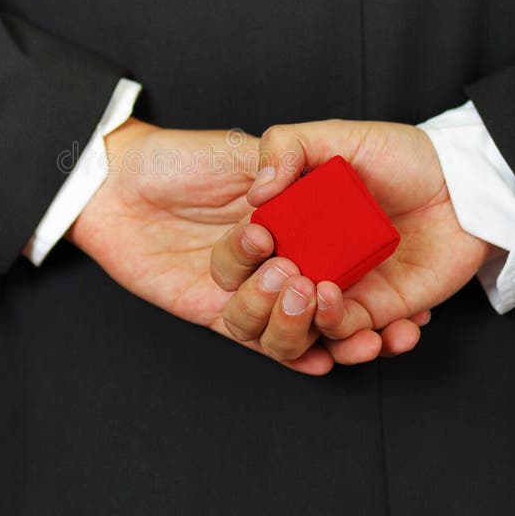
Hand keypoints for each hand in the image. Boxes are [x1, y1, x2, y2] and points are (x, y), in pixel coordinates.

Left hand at [68, 119, 419, 374]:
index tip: (398, 300)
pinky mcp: (210, 312)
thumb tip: (332, 191)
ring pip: (285, 327)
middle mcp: (270, 263)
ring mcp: (242, 290)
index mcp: (286, 226)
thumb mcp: (244, 154)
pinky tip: (316, 361)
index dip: (367, 284)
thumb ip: (287, 169)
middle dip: (333, 310)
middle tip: (324, 288)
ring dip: (296, 318)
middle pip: (316, 304)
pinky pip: (253, 340)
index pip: (336, 262)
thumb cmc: (180, 159)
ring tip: (291, 285)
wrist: (117, 183)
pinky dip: (289, 355)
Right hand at [211, 119, 501, 359]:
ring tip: (329, 295)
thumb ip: (285, 146)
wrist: (459, 183)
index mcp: (284, 226)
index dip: (238, 259)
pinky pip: (350, 340)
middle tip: (294, 278)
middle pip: (255, 309)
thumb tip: (257, 193)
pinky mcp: (372, 310)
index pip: (237, 258)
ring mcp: (335, 289)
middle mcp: (302, 262)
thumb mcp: (337, 136)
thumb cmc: (399, 156)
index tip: (261, 243)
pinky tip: (375, 325)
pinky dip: (355, 342)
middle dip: (264, 305)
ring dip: (304, 326)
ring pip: (297, 335)